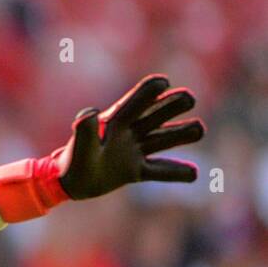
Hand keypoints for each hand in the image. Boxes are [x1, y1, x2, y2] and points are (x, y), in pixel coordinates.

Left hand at [57, 74, 204, 198]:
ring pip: (166, 138)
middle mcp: (131, 132)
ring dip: (184, 132)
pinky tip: (194, 174)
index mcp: (117, 120)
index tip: (163, 83)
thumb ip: (84, 130)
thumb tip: (89, 112)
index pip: (139, 99)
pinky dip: (177, 172)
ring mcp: (136, 150)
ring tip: (199, 130)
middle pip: (160, 112)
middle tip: (187, 100)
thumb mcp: (79, 146)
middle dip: (175, 102)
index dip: (152, 89)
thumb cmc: (73, 161)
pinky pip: (161, 171)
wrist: (68, 183)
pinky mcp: (137, 170)